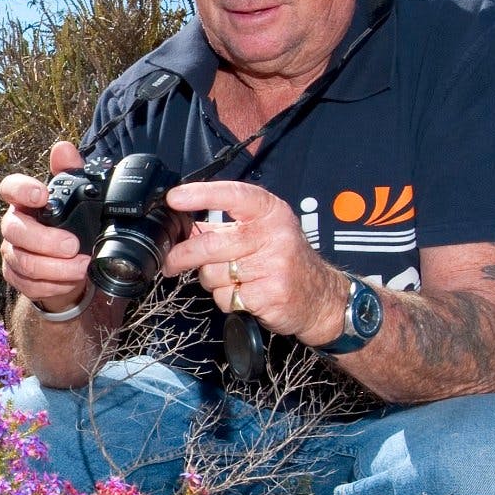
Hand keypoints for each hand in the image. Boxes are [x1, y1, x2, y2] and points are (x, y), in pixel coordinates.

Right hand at [0, 140, 90, 308]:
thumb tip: (63, 148)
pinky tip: (70, 281)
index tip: (42, 196)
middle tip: (73, 246)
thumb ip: (71, 171)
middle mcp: (13, 225)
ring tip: (82, 267)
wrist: (71, 264)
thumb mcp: (77, 197)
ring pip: (22, 262)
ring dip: (55, 268)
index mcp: (25, 202)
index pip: (10, 188)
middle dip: (46, 241)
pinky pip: (27, 284)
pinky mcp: (15, 276)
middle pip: (15, 231)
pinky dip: (52, 285)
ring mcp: (11, 252)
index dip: (22, 190)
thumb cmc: (71, 225)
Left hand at [161, 180, 347, 344]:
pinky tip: (245, 296)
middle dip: (183, 255)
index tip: (175, 198)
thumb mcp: (263, 233)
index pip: (233, 194)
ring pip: (214, 274)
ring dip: (212, 282)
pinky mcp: (271, 293)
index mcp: (270, 213)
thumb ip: (226, 227)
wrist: (322, 298)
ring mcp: (275, 264)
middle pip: (211, 243)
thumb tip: (185, 228)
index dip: (201, 195)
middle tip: (172, 262)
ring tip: (233, 280)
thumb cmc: (285, 262)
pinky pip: (227, 297)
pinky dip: (227, 300)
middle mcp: (274, 234)